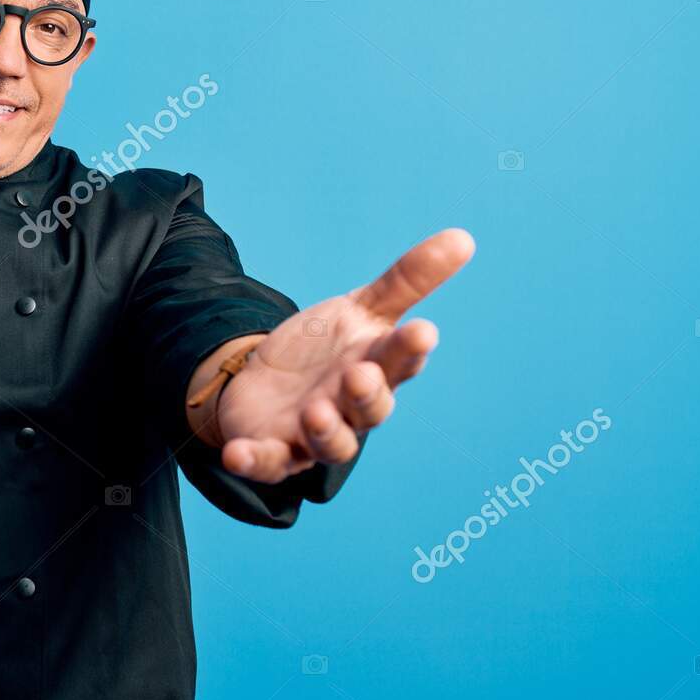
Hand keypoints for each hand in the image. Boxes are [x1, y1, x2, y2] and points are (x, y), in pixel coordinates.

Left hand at [212, 228, 475, 482]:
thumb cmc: (326, 350)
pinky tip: (236, 454)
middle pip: (369, 408)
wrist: (267, 382)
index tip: (423, 331)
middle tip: (360, 375)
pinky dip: (253, 460)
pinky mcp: (272, 450)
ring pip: (329, 443)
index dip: (410, 349)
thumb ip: (407, 280)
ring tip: (315, 412)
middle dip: (367, 394)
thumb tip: (464, 238)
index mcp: (376, 368)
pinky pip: (265, 462)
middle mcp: (350, 408)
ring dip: (324, 431)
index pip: (400, 360)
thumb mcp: (361, 309)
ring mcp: (311, 434)